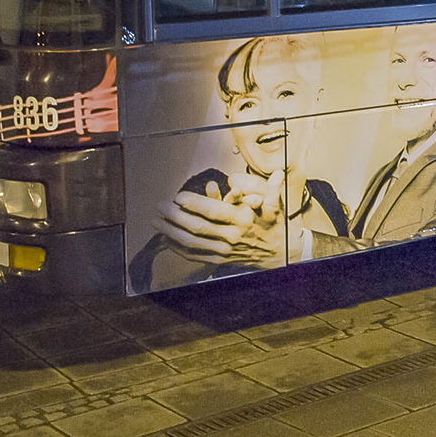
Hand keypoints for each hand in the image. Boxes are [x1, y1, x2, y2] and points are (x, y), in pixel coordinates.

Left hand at [157, 186, 280, 265]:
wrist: (278, 254)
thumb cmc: (273, 225)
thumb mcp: (275, 204)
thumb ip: (267, 188)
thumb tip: (260, 177)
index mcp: (243, 220)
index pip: (214, 211)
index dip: (194, 204)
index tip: (179, 196)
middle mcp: (232, 236)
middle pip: (197, 227)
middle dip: (175, 216)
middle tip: (161, 206)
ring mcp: (224, 250)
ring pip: (191, 242)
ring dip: (171, 232)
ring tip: (157, 222)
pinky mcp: (218, 259)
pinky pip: (193, 255)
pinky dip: (178, 247)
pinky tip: (167, 238)